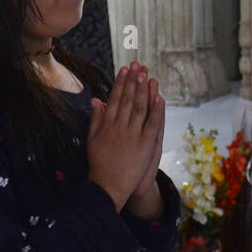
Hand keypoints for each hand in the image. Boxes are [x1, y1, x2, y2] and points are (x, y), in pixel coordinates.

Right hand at [86, 62, 163, 209]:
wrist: (108, 186)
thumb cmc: (99, 164)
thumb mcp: (92, 139)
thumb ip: (96, 119)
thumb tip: (96, 100)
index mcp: (107, 125)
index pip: (115, 99)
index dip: (120, 83)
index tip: (125, 69)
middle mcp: (119, 127)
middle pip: (127, 99)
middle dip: (133, 81)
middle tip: (137, 65)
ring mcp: (133, 135)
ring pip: (139, 108)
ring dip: (144, 90)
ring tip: (146, 74)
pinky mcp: (145, 144)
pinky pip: (152, 123)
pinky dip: (156, 109)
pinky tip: (159, 96)